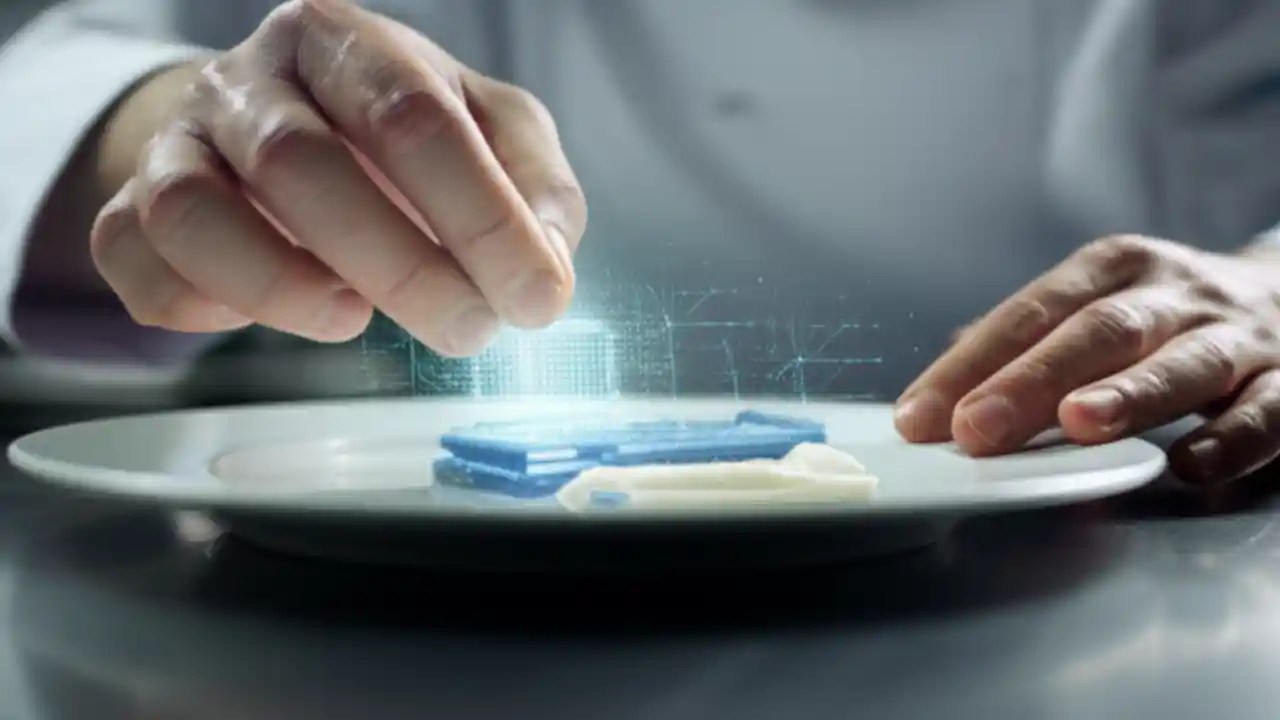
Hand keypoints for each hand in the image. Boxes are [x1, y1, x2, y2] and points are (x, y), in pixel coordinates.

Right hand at [90, 0, 583, 355]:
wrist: (288, 127)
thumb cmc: (405, 136)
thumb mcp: (494, 135)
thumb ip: (536, 191)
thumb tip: (542, 275)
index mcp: (345, 43)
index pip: (410, 116)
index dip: (480, 216)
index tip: (535, 297)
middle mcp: (249, 80)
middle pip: (300, 164)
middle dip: (400, 266)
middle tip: (467, 329)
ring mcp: (178, 144)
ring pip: (192, 214)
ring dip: (283, 288)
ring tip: (354, 319)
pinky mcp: (129, 212)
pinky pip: (142, 268)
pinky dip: (204, 309)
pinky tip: (278, 314)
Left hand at [895, 235, 1279, 486]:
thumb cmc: (1171, 313)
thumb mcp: (1100, 301)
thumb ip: (1029, 337)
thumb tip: (946, 371)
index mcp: (1113, 270)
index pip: (1030, 314)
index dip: (972, 366)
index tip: (921, 416)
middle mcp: (1174, 294)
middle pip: (1097, 332)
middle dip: (1031, 381)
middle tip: (976, 427)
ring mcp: (1238, 336)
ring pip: (1184, 361)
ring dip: (1129, 394)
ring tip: (1078, 424)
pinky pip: (1266, 409)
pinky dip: (1231, 437)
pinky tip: (1190, 463)